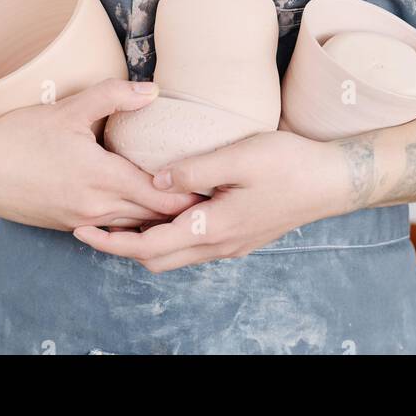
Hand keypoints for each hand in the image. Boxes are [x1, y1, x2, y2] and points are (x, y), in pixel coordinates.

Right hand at [0, 79, 203, 231]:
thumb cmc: (16, 137)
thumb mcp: (67, 109)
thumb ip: (113, 96)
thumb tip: (152, 91)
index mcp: (102, 180)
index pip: (160, 197)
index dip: (189, 194)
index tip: (215, 186)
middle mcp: (95, 208)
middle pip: (151, 217)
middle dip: (179, 210)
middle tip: (208, 197)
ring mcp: (79, 221)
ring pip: (130, 226)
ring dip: (154, 219)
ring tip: (180, 204)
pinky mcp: (64, 225)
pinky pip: (108, 227)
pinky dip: (128, 221)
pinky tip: (137, 208)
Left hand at [72, 130, 345, 271]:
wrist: (332, 181)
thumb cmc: (289, 164)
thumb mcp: (239, 156)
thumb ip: (194, 169)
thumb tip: (155, 178)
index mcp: (212, 228)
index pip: (149, 246)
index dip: (112, 241)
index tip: (83, 230)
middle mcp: (218, 245)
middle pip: (156, 258)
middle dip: (121, 246)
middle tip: (93, 223)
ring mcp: (230, 244)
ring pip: (175, 255)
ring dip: (145, 241)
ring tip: (121, 215)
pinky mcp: (239, 236)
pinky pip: (192, 246)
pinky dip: (168, 235)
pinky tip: (163, 210)